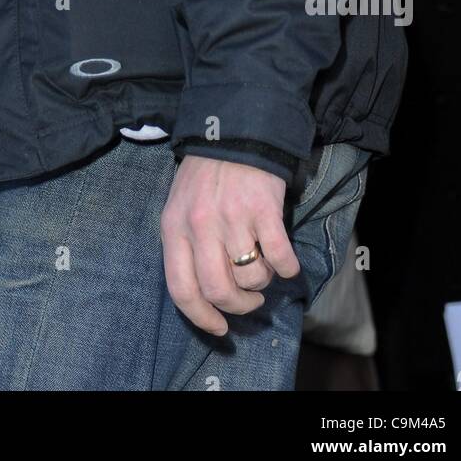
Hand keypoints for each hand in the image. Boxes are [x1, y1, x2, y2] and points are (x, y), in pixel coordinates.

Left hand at [159, 155, 300, 333]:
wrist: (235, 133)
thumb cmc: (206, 176)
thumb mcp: (181, 207)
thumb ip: (187, 246)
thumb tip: (206, 296)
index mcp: (174, 228)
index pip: (181, 289)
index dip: (201, 317)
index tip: (219, 328)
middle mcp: (200, 226)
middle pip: (218, 290)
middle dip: (239, 305)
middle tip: (250, 299)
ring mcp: (233, 217)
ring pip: (251, 277)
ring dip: (262, 281)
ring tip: (263, 264)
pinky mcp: (264, 210)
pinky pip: (279, 258)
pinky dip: (286, 268)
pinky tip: (285, 262)